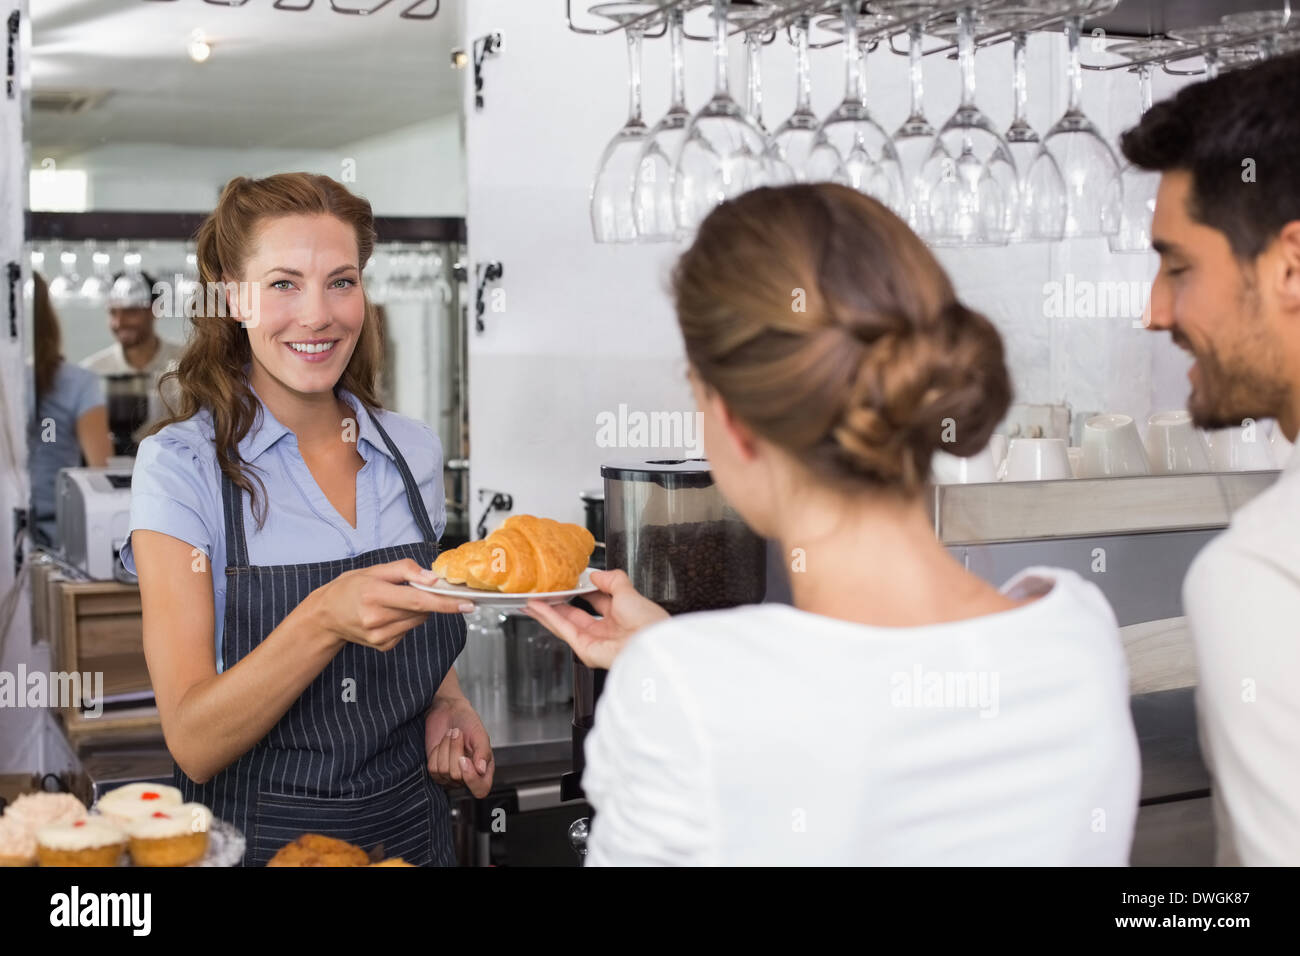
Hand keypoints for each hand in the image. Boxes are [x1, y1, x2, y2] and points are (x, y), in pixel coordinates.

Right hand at [307, 558, 474, 652]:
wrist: (326, 616)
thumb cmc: (350, 588)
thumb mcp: (373, 569)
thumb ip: (405, 570)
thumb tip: (432, 578)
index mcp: (375, 595)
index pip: (419, 600)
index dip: (446, 603)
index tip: (467, 604)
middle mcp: (377, 619)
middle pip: (422, 611)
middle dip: (431, 600)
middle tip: (422, 588)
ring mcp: (380, 636)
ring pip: (418, 621)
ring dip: (418, 609)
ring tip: (395, 600)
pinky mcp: (384, 646)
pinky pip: (409, 630)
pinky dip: (407, 620)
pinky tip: (389, 614)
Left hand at [426, 696, 493, 797]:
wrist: (448, 711)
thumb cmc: (467, 721)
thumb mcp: (480, 734)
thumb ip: (483, 752)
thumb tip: (482, 770)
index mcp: (484, 769)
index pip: (480, 790)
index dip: (471, 779)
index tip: (464, 759)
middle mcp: (468, 775)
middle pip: (457, 776)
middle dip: (455, 750)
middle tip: (458, 734)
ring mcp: (451, 775)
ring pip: (443, 772)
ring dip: (445, 748)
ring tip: (451, 736)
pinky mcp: (436, 770)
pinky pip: (433, 769)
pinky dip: (436, 752)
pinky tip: (442, 743)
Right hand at [522, 569, 667, 669]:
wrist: (651, 645)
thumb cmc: (649, 623)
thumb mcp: (629, 592)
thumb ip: (612, 580)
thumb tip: (596, 573)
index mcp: (621, 617)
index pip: (596, 601)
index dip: (580, 590)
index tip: (568, 581)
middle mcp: (606, 631)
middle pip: (575, 614)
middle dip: (558, 603)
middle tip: (544, 592)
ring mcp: (594, 641)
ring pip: (564, 623)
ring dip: (547, 610)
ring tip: (532, 599)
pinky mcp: (585, 649)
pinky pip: (564, 629)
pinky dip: (549, 617)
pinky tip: (538, 607)